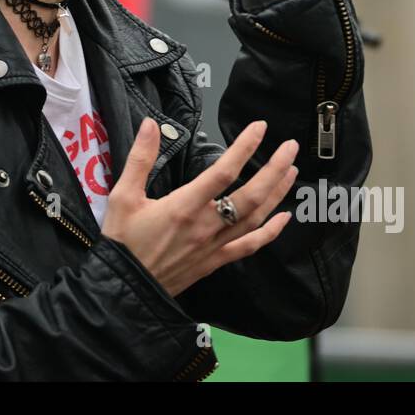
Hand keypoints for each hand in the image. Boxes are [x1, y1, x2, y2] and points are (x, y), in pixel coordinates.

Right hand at [100, 117, 299, 298]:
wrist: (123, 289)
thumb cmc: (122, 243)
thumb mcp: (122, 197)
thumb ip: (139, 159)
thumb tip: (151, 125)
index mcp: (183, 207)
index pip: (222, 172)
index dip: (244, 148)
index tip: (259, 128)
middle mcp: (205, 226)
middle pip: (250, 195)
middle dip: (274, 169)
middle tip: (291, 147)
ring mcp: (213, 246)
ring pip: (255, 218)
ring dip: (277, 194)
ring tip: (291, 171)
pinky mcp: (215, 261)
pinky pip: (249, 246)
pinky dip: (270, 232)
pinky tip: (284, 218)